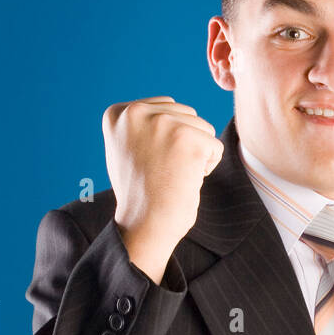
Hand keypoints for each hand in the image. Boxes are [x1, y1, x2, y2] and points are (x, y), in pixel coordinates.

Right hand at [103, 96, 223, 281]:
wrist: (145, 226)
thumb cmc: (140, 196)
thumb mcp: (127, 151)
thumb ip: (141, 127)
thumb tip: (164, 110)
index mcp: (118, 114)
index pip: (166, 108)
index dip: (167, 140)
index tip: (149, 164)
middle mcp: (136, 112)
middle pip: (186, 115)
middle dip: (183, 145)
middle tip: (163, 172)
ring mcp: (162, 123)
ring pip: (203, 129)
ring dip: (196, 156)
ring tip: (173, 176)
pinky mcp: (187, 139)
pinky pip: (215, 147)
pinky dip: (207, 168)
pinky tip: (186, 181)